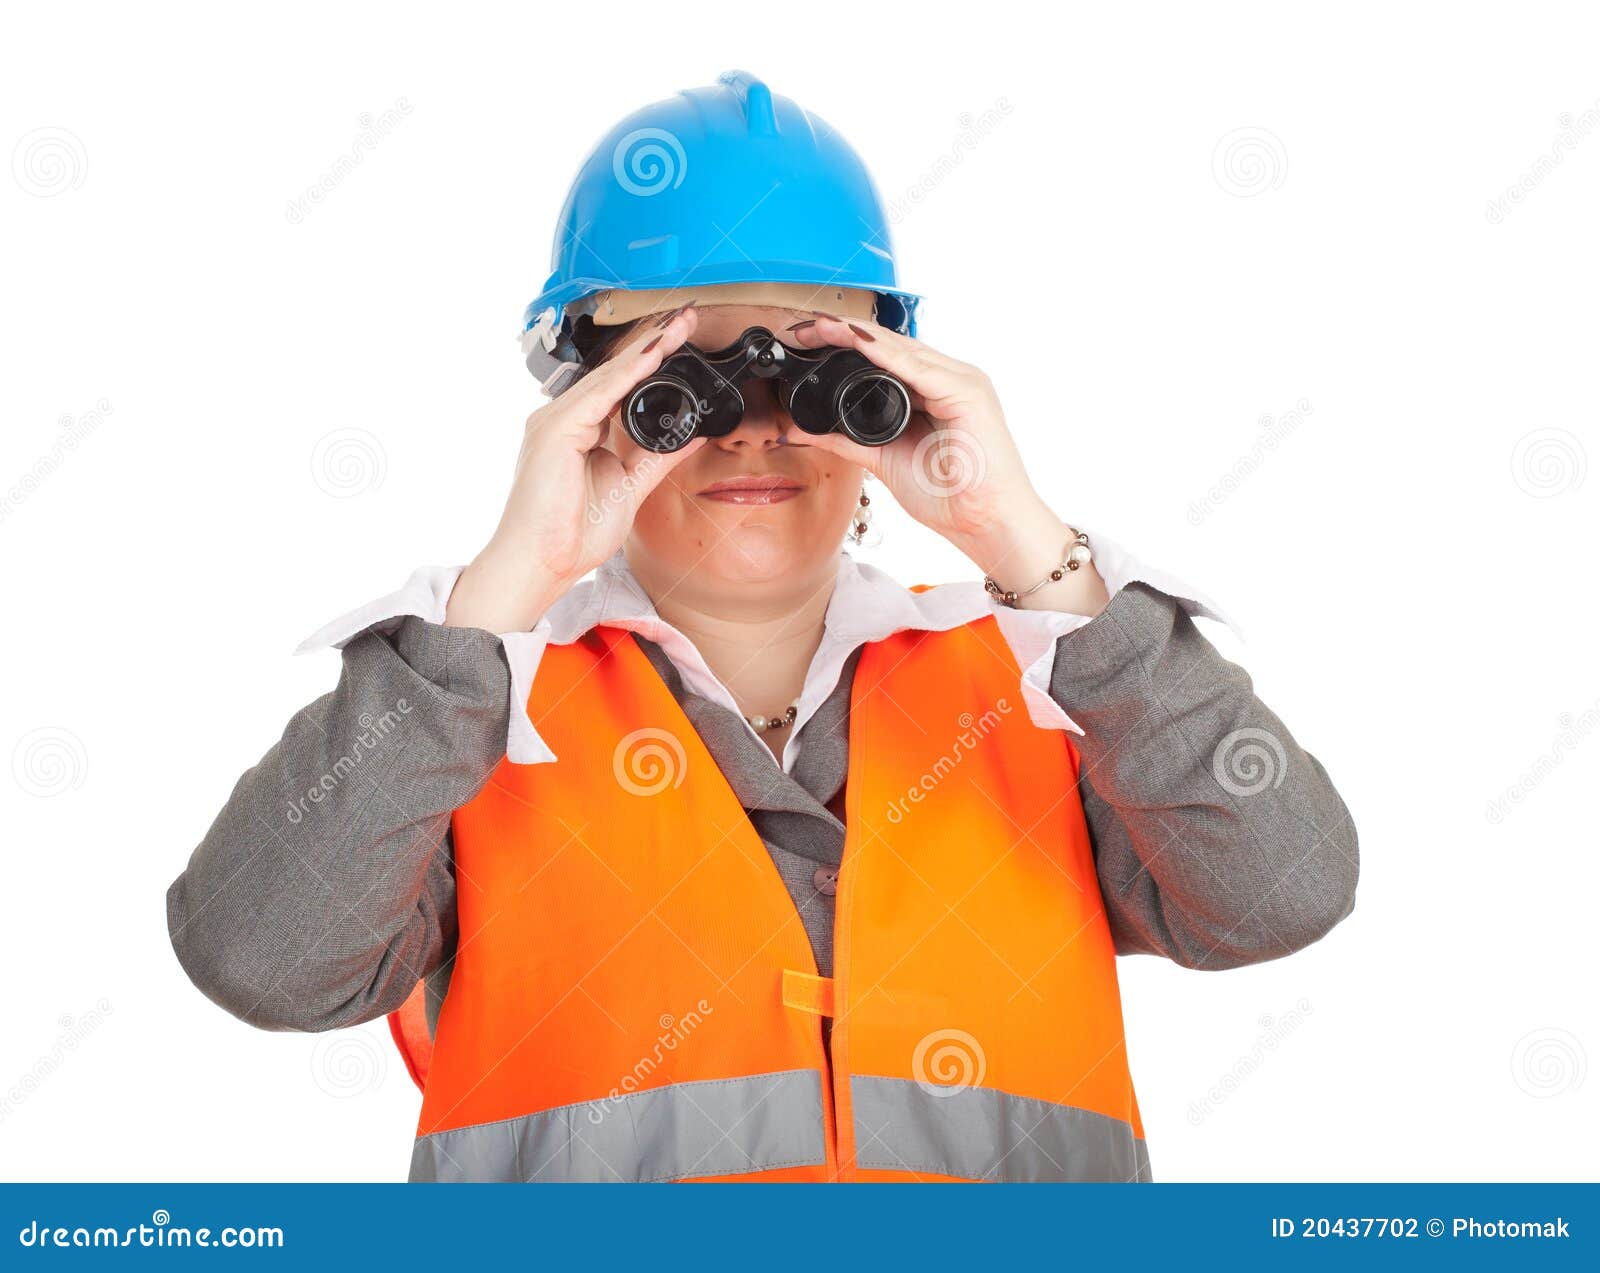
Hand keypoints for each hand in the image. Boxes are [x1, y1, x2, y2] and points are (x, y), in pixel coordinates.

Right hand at [445, 308, 707, 631]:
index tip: (682, 339)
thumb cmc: (573, 533)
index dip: (651, 361)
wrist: (542, 562)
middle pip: (615, 372)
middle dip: (654, 344)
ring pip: (608, 376)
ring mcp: (555, 421)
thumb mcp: (630, 488)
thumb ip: (657, 458)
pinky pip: (600, 395)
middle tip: (688, 317)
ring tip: (678, 327)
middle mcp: (563, 419)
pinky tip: (654, 356)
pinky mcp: (555, 431)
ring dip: (647, 350)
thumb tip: (691, 435)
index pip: (619, 386)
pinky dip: (629, 374)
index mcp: (578, 430)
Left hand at [789, 315, 1108, 613]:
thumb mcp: (885, 461)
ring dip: (859, 337)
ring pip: (902, 349)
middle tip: (801, 330)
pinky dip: (886, 356)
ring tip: (821, 327)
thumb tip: (803, 430)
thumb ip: (847, 441)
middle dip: (844, 334)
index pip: (884, 356)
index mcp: (934, 390)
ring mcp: (961, 382)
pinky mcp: (968, 393)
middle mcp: (950, 378)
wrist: (985, 524)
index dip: (844, 345)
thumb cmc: (949, 496)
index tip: (804, 341)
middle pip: (891, 345)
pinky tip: (858, 344)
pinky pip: (919, 369)